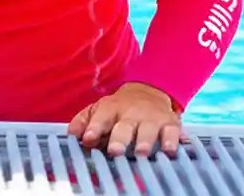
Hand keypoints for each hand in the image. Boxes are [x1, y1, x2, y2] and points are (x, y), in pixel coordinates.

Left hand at [68, 83, 182, 157]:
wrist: (149, 91)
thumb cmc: (118, 108)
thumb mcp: (98, 109)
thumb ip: (82, 121)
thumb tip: (71, 134)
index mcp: (110, 108)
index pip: (100, 118)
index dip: (94, 128)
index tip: (88, 139)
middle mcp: (131, 113)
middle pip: (124, 126)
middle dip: (119, 139)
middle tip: (114, 151)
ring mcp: (151, 118)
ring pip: (148, 130)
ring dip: (144, 141)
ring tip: (141, 152)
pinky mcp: (170, 124)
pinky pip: (173, 133)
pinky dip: (172, 141)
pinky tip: (170, 151)